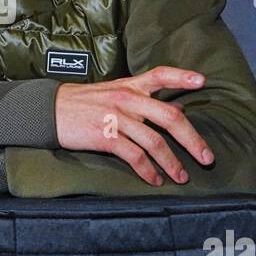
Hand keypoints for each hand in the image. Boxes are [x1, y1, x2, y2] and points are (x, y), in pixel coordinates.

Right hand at [54, 66, 213, 185]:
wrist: (48, 111)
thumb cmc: (83, 102)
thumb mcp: (114, 92)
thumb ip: (145, 98)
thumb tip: (179, 106)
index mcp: (130, 85)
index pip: (160, 74)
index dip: (182, 76)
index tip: (202, 81)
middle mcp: (127, 99)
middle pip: (169, 116)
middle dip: (192, 139)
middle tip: (207, 157)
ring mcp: (116, 118)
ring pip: (154, 142)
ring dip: (172, 163)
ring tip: (182, 177)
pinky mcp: (105, 137)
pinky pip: (134, 156)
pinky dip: (147, 171)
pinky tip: (154, 180)